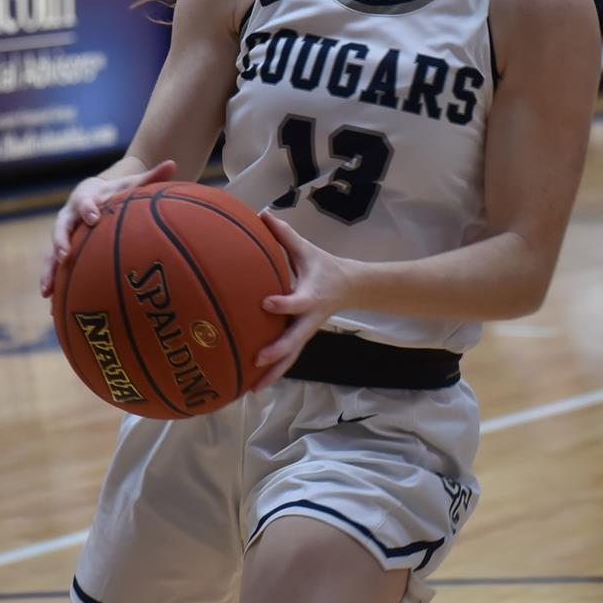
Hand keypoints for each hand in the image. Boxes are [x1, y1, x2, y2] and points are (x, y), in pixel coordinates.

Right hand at [39, 158, 176, 296]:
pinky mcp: (62, 250)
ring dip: (49, 270)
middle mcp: (69, 216)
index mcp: (86, 198)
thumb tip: (173, 164)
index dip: (87, 208)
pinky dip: (53, 285)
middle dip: (61, 241)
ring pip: (51, 253)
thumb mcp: (131, 183)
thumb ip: (151, 176)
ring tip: (47, 291)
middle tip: (65, 255)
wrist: (93, 194)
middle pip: (60, 227)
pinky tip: (53, 308)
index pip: (84, 201)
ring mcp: (63, 235)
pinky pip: (55, 269)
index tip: (93, 216)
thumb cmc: (116, 192)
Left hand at [252, 212, 353, 388]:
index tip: (266, 303)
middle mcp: (309, 318)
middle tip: (257, 359)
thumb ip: (284, 235)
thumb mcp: (307, 249)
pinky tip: (254, 385)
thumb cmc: (323, 266)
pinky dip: (273, 373)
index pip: (297, 302)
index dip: (283, 304)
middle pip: (295, 340)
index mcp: (311, 296)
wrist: (351, 287)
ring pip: (291, 357)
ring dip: (273, 373)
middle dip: (277, 351)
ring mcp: (306, 332)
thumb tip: (261, 213)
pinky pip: (288, 359)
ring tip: (252, 389)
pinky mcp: (301, 339)